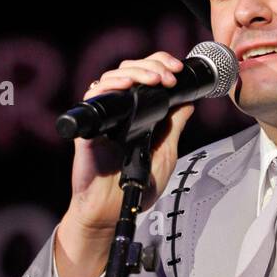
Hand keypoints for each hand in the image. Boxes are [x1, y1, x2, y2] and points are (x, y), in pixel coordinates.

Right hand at [55, 50, 195, 276]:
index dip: (161, 66)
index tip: (177, 73)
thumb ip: (174, 128)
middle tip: (168, 76)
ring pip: (112, 77)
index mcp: (139, 114)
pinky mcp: (88, 126)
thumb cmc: (136, 188)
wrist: (114, 211)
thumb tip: (188, 103)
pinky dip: (109, 86)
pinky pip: (93, 96)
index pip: (147, 78)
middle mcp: (121, 111)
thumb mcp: (166, 154)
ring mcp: (104, 116)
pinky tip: (125, 86)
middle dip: (152, 65)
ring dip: (135, 72)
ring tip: (154, 80)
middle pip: (131, 70)